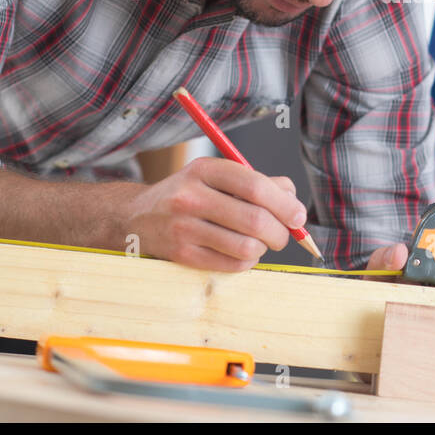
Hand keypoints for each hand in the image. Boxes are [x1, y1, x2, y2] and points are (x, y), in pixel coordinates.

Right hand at [122, 158, 305, 271]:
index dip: (285, 204)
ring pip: (247, 247)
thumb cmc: (188, 195)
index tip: (298, 216)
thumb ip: (256, 182)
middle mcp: (191, 197)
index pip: (256, 186)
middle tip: (284, 235)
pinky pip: (232, 265)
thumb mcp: (214, 176)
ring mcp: (184, 228)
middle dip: (280, 232)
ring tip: (258, 243)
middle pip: (256, 220)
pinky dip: (246, 262)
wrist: (136, 217)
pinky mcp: (181, 255)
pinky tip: (240, 253)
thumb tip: (292, 198)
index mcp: (204, 170)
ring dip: (263, 249)